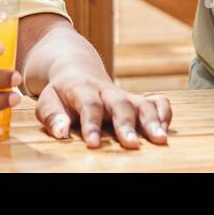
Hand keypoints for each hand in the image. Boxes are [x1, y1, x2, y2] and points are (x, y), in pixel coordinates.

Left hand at [34, 71, 171, 148]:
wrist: (76, 69)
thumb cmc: (61, 93)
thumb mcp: (47, 100)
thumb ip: (52, 115)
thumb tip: (61, 132)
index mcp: (82, 89)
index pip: (89, 104)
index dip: (91, 123)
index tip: (93, 144)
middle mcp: (107, 91)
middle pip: (120, 104)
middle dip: (127, 124)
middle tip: (132, 145)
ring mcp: (125, 95)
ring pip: (143, 102)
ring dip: (153, 120)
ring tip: (160, 139)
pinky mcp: (137, 100)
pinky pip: (157, 100)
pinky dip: (164, 112)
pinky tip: (165, 129)